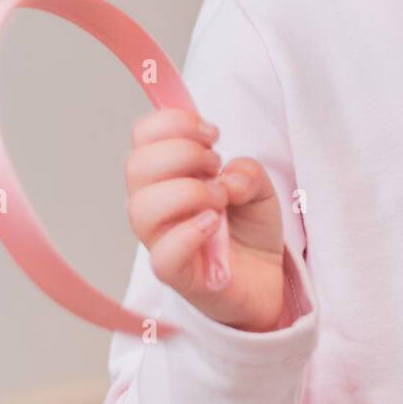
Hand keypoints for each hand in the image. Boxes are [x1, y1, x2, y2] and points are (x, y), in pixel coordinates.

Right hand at [126, 107, 286, 331]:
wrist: (265, 280)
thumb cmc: (249, 229)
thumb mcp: (259, 186)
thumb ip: (247, 170)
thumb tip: (226, 178)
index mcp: (165, 176)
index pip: (143, 137)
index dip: (174, 123)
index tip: (211, 133)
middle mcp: (155, 207)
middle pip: (137, 166)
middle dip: (184, 153)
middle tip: (215, 165)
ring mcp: (161, 241)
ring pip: (142, 208)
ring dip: (189, 192)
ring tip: (219, 199)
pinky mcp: (177, 275)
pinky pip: (163, 254)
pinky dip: (190, 232)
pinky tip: (214, 224)